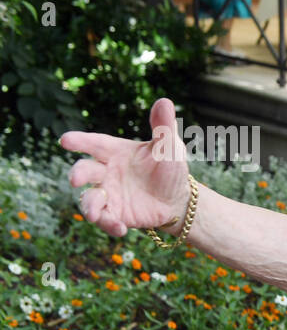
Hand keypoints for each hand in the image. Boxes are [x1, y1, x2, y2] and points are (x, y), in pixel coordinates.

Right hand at [61, 98, 191, 238]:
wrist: (177, 199)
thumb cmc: (168, 168)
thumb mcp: (169, 148)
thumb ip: (163, 127)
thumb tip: (164, 101)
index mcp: (115, 151)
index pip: (94, 143)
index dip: (79, 141)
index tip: (65, 140)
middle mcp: (106, 172)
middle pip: (85, 171)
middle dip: (78, 174)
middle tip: (76, 179)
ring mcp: (108, 194)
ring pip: (89, 199)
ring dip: (89, 205)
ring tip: (95, 213)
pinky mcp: (115, 214)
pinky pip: (106, 220)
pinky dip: (109, 225)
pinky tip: (120, 229)